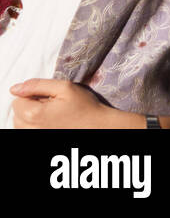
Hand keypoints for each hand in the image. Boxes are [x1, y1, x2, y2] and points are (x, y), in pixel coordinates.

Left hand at [10, 79, 132, 127]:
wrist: (97, 126)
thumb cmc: (84, 106)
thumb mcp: (65, 88)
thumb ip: (38, 85)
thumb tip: (15, 88)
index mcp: (35, 114)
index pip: (17, 100)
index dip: (32, 95)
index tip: (49, 97)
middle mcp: (31, 129)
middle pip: (17, 113)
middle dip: (30, 106)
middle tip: (51, 104)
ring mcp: (36, 136)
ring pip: (20, 124)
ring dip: (30, 117)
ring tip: (50, 114)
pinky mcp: (40, 140)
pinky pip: (28, 131)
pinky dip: (35, 126)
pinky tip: (49, 123)